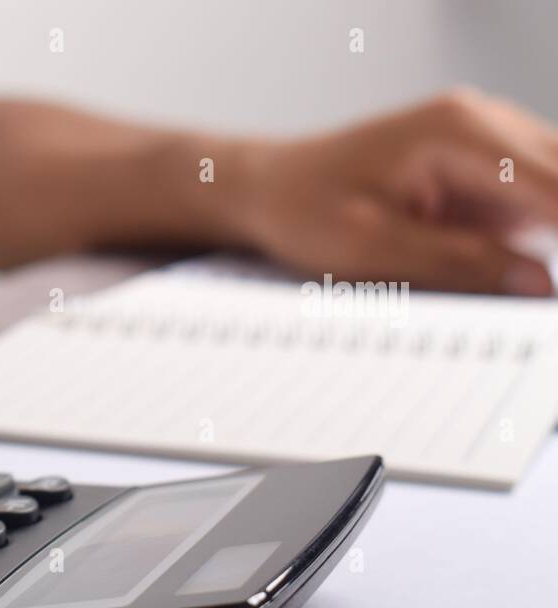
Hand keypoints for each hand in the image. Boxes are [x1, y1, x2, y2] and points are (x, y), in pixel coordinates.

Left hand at [246, 88, 557, 294]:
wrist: (267, 189)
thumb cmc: (302, 212)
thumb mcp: (371, 249)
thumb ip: (459, 264)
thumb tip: (539, 284)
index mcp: (460, 132)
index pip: (557, 186)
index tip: (554, 290)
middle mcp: (482, 123)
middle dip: (557, 237)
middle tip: (540, 295)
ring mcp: (485, 142)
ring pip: (554, 188)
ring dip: (545, 238)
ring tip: (485, 279)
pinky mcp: (480, 169)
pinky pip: (530, 200)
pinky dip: (529, 236)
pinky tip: (501, 273)